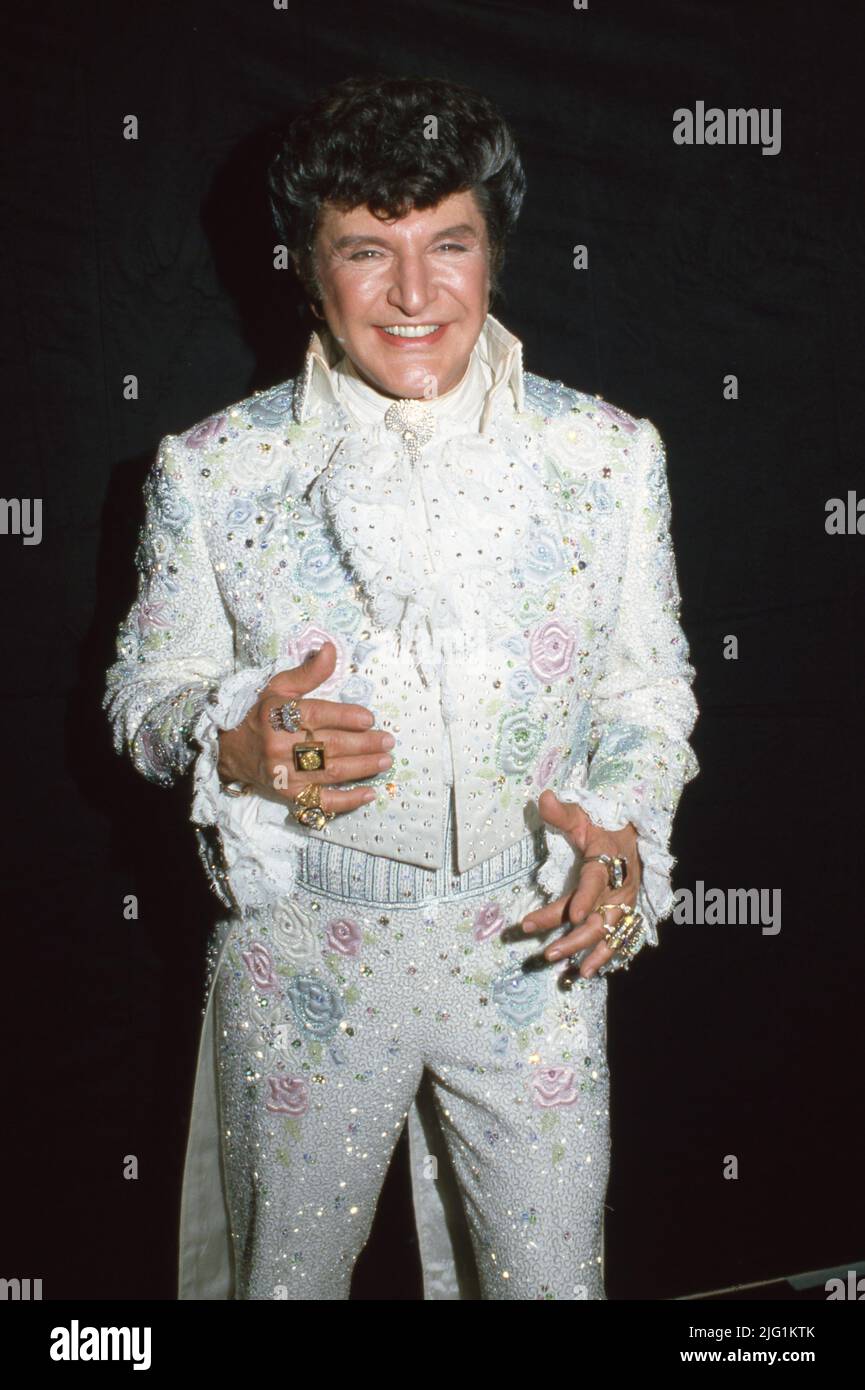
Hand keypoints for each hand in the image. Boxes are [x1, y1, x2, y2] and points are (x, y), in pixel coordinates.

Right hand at [216, 641, 393, 814]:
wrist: (231, 751)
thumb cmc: (260, 715)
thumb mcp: (278, 688)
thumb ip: (308, 672)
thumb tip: (332, 649)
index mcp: (278, 716)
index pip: (317, 716)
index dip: (345, 717)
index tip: (369, 719)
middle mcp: (280, 746)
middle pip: (329, 746)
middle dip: (363, 744)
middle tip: (388, 741)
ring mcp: (285, 774)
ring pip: (330, 772)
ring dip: (362, 768)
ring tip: (385, 761)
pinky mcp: (289, 795)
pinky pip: (321, 801)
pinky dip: (347, 800)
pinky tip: (369, 793)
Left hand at [522, 789, 642, 978]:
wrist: (634, 833)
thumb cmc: (602, 825)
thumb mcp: (582, 815)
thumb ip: (562, 812)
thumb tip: (542, 798)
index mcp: (606, 860)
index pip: (594, 882)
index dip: (584, 899)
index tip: (572, 917)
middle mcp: (618, 886)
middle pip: (600, 917)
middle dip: (575, 938)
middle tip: (548, 953)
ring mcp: (625, 903)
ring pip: (610, 933)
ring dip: (591, 953)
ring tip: (574, 972)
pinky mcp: (627, 913)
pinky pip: (619, 938)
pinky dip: (606, 956)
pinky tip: (588, 971)